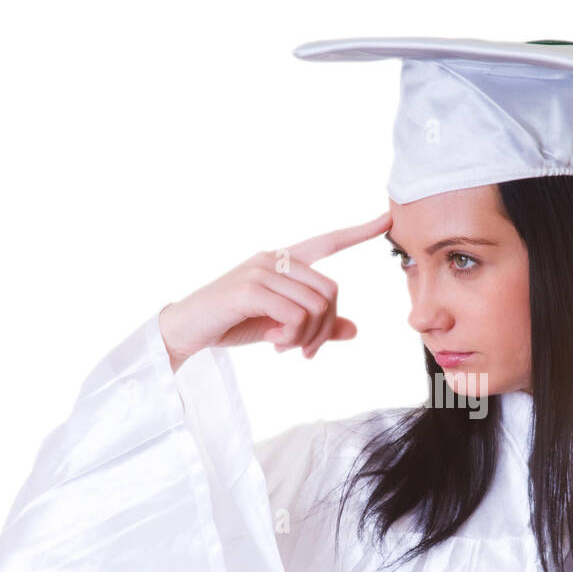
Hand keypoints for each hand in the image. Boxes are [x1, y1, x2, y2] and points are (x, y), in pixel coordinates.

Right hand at [158, 211, 391, 370]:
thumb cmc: (231, 324)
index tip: (387, 219)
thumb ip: (315, 326)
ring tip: (284, 346)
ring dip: (307, 338)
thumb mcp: (280, 326)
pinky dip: (292, 337)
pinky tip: (272, 343)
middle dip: (325, 329)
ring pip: (316, 306)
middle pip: (331, 291)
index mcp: (283, 261)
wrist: (185, 331)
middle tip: (305, 352)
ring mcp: (262, 271)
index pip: (327, 242)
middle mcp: (274, 258)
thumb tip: (354, 330)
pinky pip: (296, 316)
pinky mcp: (250, 289)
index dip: (359, 232)